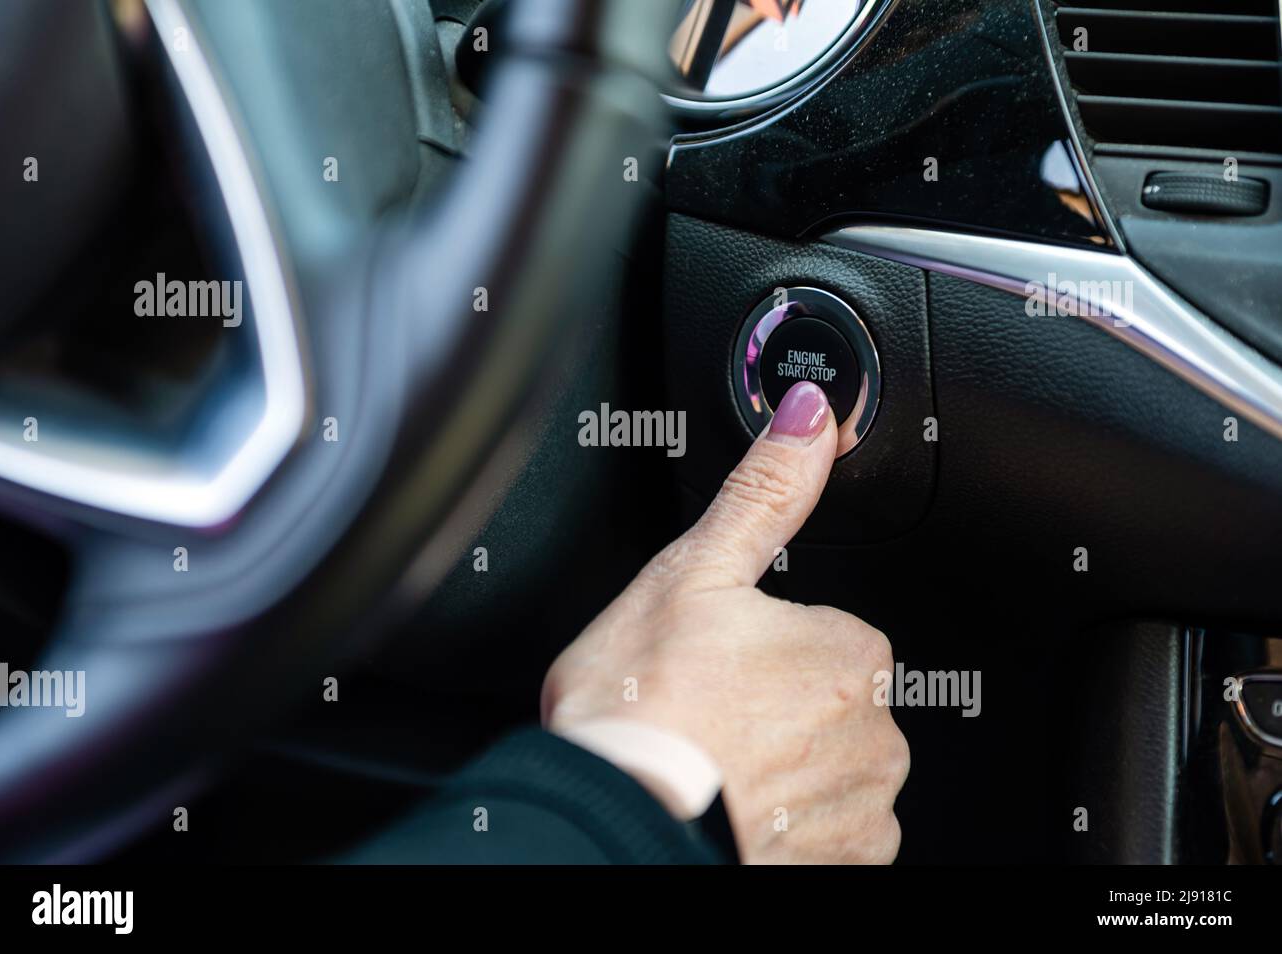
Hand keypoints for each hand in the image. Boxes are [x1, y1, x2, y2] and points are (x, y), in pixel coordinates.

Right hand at [542, 381, 908, 863]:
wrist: (620, 826)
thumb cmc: (644, 712)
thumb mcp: (693, 573)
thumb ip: (764, 495)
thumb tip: (809, 415)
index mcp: (849, 651)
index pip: (824, 636)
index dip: (762, 649)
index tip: (714, 668)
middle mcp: (875, 734)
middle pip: (828, 707)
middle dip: (775, 713)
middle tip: (704, 721)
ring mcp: (861, 810)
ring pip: (826, 774)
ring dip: (779, 776)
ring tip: (709, 772)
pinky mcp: (845, 869)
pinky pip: (826, 836)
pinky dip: (787, 830)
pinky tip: (732, 815)